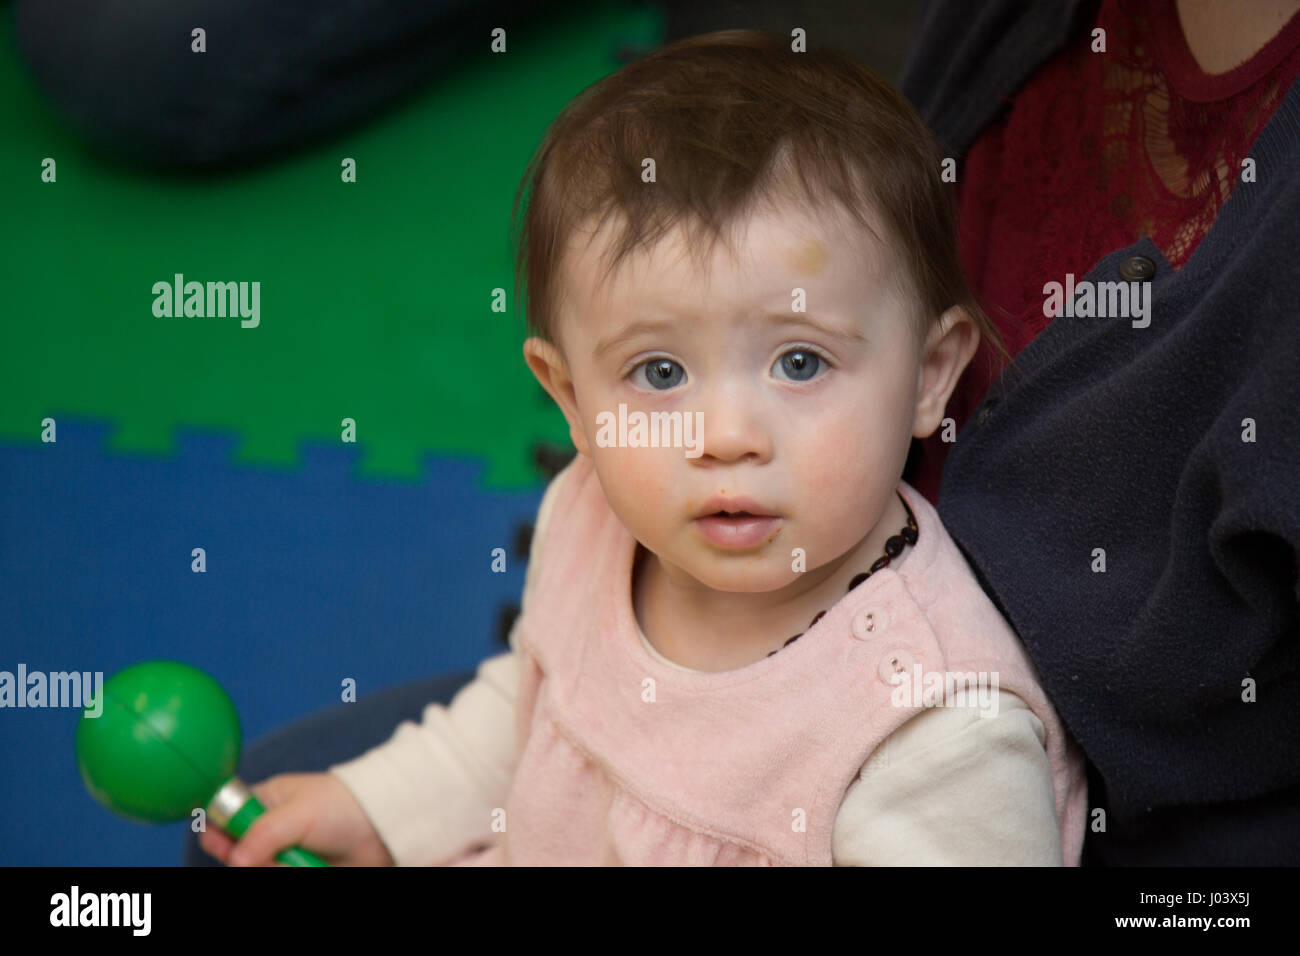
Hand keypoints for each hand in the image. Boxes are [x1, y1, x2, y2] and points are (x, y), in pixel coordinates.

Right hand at [197, 772, 395, 866]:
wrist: (384, 827)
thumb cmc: (343, 805)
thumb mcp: (298, 814)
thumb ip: (262, 833)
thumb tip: (236, 859)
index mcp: (265, 801)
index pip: (224, 818)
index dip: (218, 834)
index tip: (225, 847)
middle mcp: (270, 829)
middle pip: (238, 855)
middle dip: (251, 861)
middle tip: (272, 858)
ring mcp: (284, 852)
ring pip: (260, 870)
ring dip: (276, 869)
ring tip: (297, 862)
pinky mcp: (299, 869)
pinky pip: (280, 876)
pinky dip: (291, 873)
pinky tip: (309, 867)